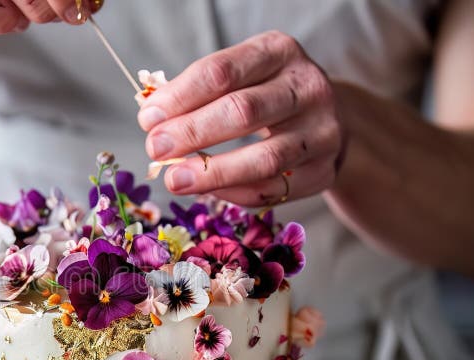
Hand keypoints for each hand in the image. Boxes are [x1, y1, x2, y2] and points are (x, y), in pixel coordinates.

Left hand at [138, 31, 346, 206]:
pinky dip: (235, 193)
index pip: (223, 72)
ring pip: (264, 158)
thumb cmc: (265, 94)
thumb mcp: (240, 77)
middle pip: (243, 112)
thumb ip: (199, 93)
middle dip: (192, 133)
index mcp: (278, 52)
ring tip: (175, 180)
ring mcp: (322, 131)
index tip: (149, 119)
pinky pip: (274, 189)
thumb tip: (152, 119)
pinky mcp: (324, 170)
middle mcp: (307, 87)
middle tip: (156, 149)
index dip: (181, 97)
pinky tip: (207, 191)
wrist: (325, 120)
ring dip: (213, 172)